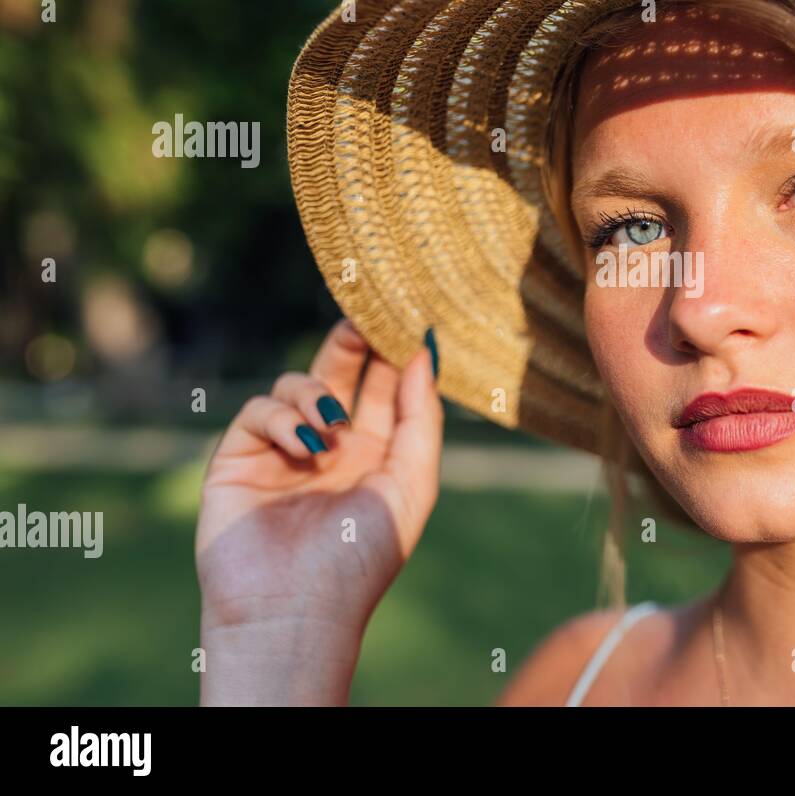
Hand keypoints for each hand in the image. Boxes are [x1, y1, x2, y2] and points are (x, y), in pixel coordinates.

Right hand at [196, 318, 442, 702]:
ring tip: (334, 431)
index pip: (384, 386)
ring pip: (295, 384)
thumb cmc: (361, 558)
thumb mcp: (410, 486)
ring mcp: (282, 449)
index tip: (406, 314)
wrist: (294, 612)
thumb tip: (424, 353)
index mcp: (375, 452)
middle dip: (351, 341)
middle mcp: (330, 444)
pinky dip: (282, 418)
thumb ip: (420, 419)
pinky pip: (258, 410)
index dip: (393, 350)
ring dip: (318, 394)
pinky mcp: (238, 458)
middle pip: (339, 372)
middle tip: (363, 314)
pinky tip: (304, 447)